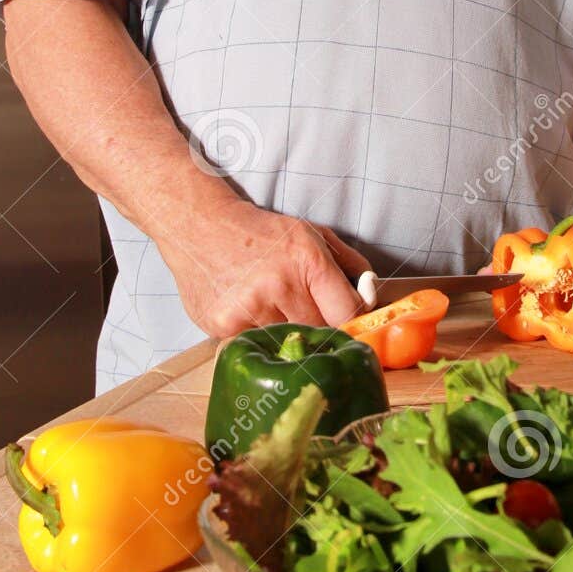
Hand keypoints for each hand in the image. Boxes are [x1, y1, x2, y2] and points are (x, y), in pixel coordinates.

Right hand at [159, 196, 368, 337]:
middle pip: (319, 333)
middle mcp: (279, 285)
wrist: (201, 226)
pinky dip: (258, 335)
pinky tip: (248, 311)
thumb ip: (348, 263)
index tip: (346, 324)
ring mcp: (249, 308)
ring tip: (272, 307)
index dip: (350, 322)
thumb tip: (371, 296)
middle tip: (305, 312)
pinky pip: (256, 345)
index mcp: (307, 260)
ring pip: (288, 343)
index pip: (347, 314)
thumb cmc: (260, 232)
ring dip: (286, 333)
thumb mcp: (311, 233)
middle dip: (318, 327)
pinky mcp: (224, 325)